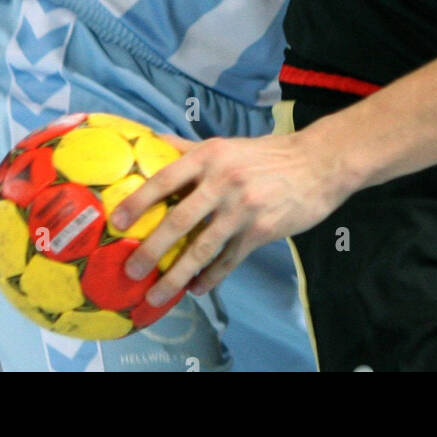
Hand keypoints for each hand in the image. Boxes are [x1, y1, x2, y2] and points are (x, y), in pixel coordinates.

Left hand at [112, 129, 346, 306]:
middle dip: (151, 250)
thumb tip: (151, 142)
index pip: (165, 179)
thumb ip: (188, 149)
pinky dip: (211, 278)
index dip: (140, 202)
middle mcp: (223, 181)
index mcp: (210, 157)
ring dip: (177, 275)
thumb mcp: (226, 145)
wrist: (318, 164)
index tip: (118, 222)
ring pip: (202, 248)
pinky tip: (197, 289)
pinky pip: (229, 260)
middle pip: (178, 221)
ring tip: (158, 294)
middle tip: (131, 270)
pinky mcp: (261, 231)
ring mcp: (242, 208)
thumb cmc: (267, 155)